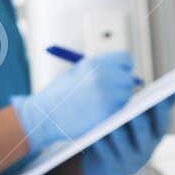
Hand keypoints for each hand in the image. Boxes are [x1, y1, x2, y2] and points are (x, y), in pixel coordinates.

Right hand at [11, 51, 136, 154]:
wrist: (46, 114)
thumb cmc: (59, 94)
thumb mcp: (78, 72)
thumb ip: (100, 70)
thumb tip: (121, 71)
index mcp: (95, 64)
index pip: (126, 59)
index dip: (122, 66)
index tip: (116, 73)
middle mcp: (103, 77)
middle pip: (129, 78)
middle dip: (121, 84)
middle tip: (108, 91)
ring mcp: (107, 95)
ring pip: (126, 95)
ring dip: (118, 99)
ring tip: (97, 102)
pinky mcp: (108, 113)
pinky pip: (120, 109)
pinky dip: (113, 111)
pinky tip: (96, 111)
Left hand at [81, 90, 174, 174]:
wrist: (106, 167)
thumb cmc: (128, 136)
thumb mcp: (145, 125)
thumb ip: (157, 107)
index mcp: (155, 137)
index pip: (162, 123)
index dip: (161, 111)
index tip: (158, 97)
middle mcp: (146, 151)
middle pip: (143, 133)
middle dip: (138, 121)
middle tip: (132, 107)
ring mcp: (129, 160)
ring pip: (122, 141)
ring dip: (115, 128)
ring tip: (108, 115)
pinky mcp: (112, 166)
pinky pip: (104, 151)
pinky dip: (99, 140)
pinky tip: (93, 129)